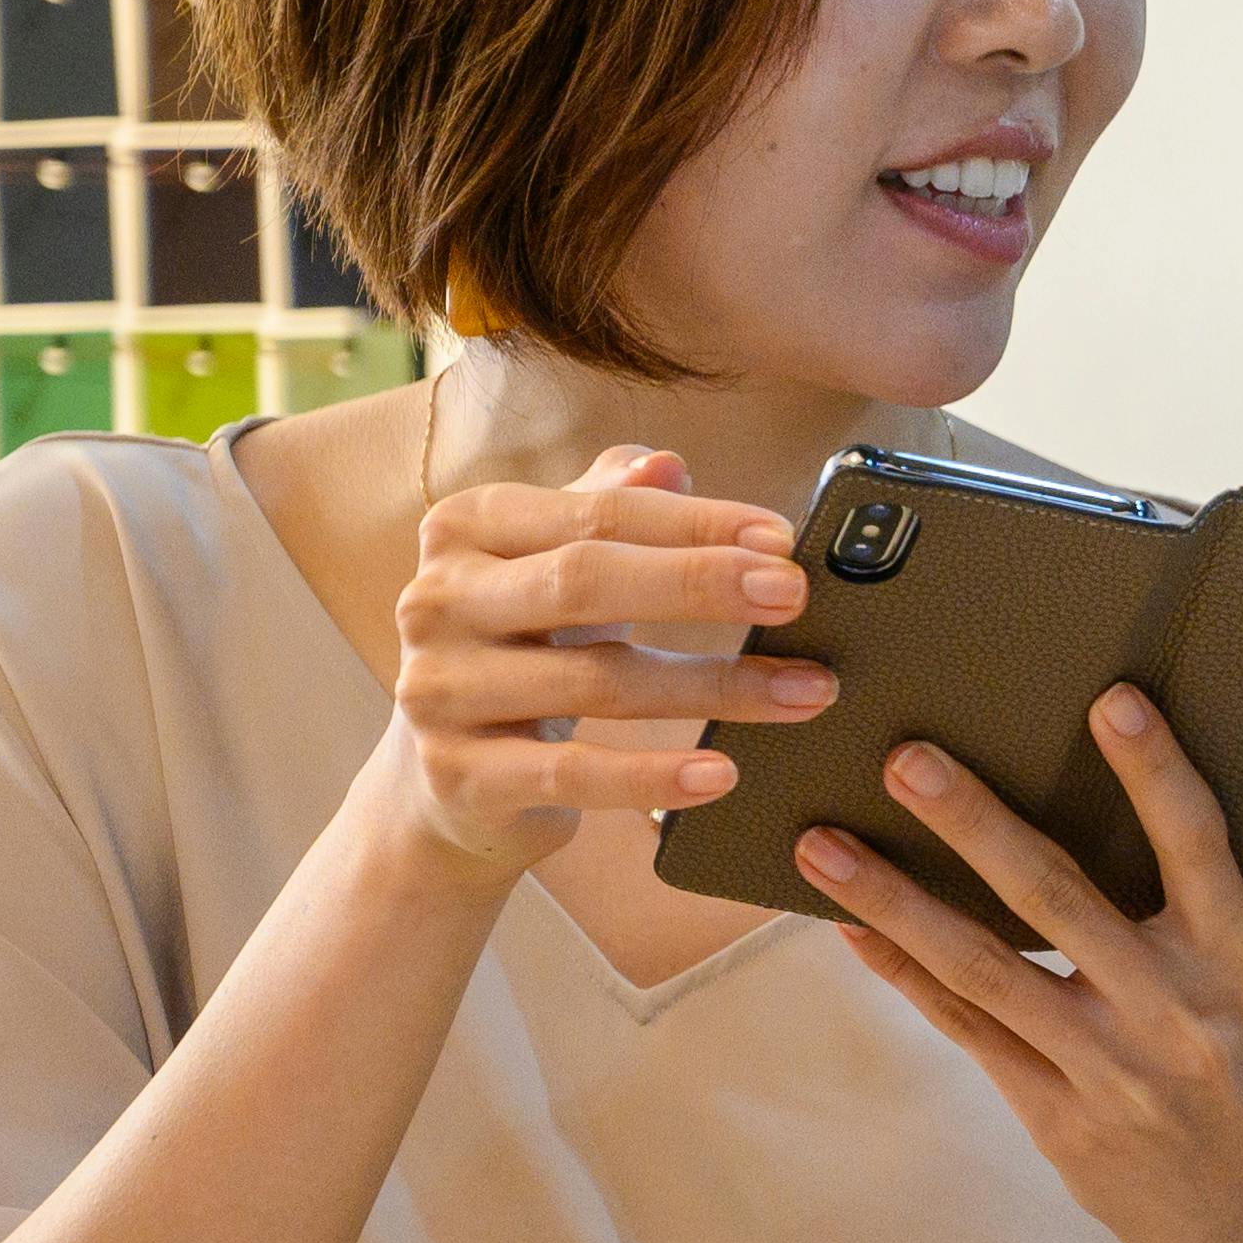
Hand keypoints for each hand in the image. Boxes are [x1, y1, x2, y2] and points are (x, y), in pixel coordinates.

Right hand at [374, 447, 829, 873]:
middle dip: (700, 584)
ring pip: (596, 682)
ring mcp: (440, 692)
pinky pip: (574, 773)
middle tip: (794, 594)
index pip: (597, 512)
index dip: (694, 523)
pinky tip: (721, 773)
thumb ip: (605, 509)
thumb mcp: (553, 566)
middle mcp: (438, 601)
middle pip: (585, 580)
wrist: (441, 776)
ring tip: (804, 691)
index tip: (781, 539)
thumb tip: (667, 465)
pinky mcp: (460, 776)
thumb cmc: (520, 649)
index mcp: (465, 529)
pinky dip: (653, 775)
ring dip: (716, 688)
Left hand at [798, 689, 1242, 1242]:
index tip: (1111, 701)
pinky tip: (857, 932)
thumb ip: (1190, 925)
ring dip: (896, 900)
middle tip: (905, 758)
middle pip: (1059, 899)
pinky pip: (969, 1033)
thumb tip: (1088, 822)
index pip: (1200, 849)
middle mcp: (1175, 1014)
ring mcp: (1110, 1073)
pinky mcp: (1058, 1120)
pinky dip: (909, 976)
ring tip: (823, 847)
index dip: (1156, 774)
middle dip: (974, 823)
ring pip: (986, 968)